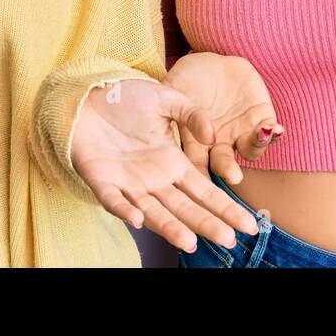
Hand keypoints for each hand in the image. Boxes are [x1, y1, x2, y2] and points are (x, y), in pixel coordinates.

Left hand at [70, 78, 259, 251]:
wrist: (87, 93)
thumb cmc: (126, 98)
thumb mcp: (166, 99)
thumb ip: (192, 114)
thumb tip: (213, 135)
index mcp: (171, 162)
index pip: (204, 191)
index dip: (225, 208)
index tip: (248, 225)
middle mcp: (153, 179)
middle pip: (184, 208)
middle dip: (206, 223)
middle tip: (227, 240)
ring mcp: (127, 183)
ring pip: (153, 211)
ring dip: (170, 227)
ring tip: (189, 242)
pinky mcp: (101, 179)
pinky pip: (113, 200)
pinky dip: (124, 210)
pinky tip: (138, 219)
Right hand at [163, 51, 282, 184]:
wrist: (211, 62)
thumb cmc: (186, 78)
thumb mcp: (173, 90)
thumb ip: (172, 108)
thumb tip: (171, 124)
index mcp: (196, 142)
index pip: (197, 167)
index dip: (199, 177)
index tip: (200, 185)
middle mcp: (220, 144)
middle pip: (225, 164)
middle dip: (229, 170)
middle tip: (233, 176)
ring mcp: (241, 133)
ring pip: (251, 151)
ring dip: (256, 146)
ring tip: (259, 135)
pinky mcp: (261, 119)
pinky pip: (270, 133)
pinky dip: (274, 133)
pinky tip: (276, 129)